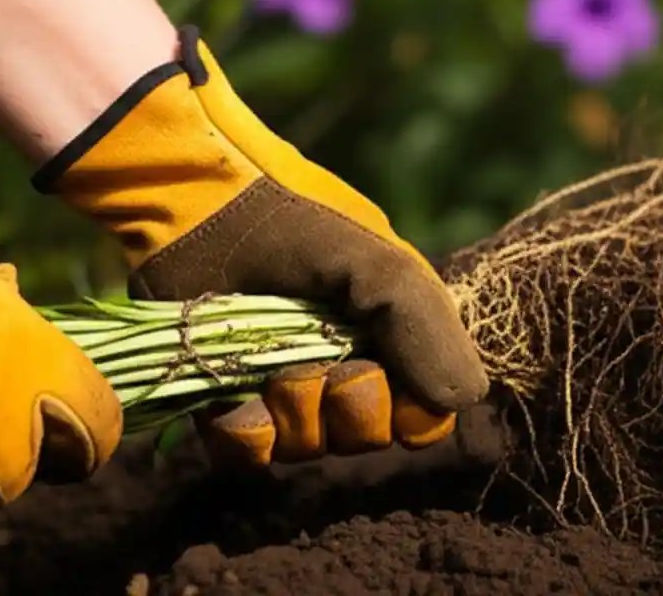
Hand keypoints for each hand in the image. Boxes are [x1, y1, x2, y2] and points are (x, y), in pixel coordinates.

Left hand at [32, 26, 488, 466]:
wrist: (197, 207)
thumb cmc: (293, 224)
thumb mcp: (378, 261)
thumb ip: (428, 325)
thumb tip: (464, 400)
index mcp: (385, 338)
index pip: (422, 416)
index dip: (409, 410)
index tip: (383, 369)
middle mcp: (337, 372)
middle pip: (367, 437)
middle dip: (348, 404)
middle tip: (323, 361)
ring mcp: (278, 391)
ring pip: (309, 448)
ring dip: (297, 410)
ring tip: (275, 363)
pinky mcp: (223, 403)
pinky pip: (250, 455)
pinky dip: (249, 432)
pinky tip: (241, 397)